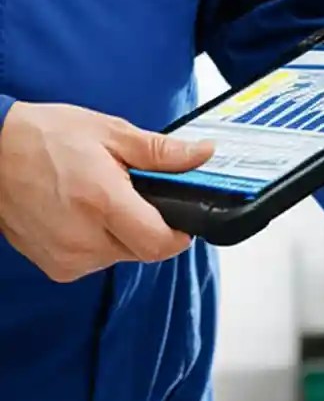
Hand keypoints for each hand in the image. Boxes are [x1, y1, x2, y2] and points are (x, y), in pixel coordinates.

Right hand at [0, 102, 213, 281]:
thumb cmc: (43, 138)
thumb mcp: (111, 134)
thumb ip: (161, 153)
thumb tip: (204, 155)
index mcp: (102, 204)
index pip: (160, 244)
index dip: (179, 233)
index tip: (181, 216)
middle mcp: (83, 239)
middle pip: (143, 250)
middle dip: (149, 226)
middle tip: (133, 194)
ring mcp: (65, 257)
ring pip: (120, 256)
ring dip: (122, 233)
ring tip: (101, 200)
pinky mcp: (53, 266)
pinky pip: (95, 260)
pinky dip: (98, 241)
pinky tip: (82, 214)